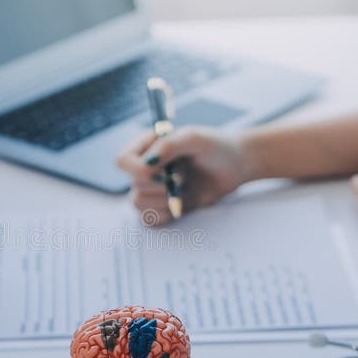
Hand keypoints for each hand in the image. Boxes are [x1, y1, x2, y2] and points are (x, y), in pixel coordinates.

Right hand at [116, 127, 250, 223]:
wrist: (234, 166)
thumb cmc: (215, 146)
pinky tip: (180, 206)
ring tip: (184, 191)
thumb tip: (148, 163)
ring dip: (163, 202)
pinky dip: (164, 216)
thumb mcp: (195, 138)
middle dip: (161, 186)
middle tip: (185, 177)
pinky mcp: (162, 206)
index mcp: (147, 147)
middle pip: (133, 186)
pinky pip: (149, 220)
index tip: (163, 173)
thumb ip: (170, 145)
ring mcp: (153, 189)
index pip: (122, 161)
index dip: (137, 171)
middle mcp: (145, 168)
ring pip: (138, 204)